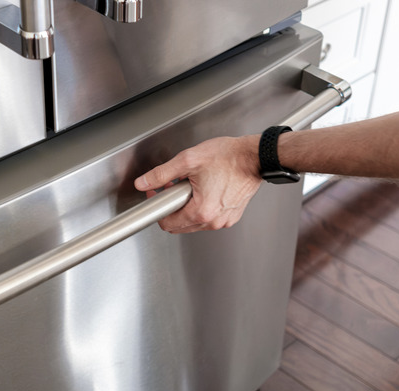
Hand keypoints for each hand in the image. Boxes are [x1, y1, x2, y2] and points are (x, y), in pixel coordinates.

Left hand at [134, 135, 262, 232]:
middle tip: (174, 186)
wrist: (255, 157)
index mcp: (201, 211)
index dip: (158, 207)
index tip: (158, 193)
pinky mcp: (232, 216)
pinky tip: (206, 189)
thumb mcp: (188, 160)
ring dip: (188, 207)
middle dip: (173, 207)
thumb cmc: (228, 157)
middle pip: (180, 225)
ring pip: (195, 223)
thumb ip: (161, 174)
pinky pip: (210, 218)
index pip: (167, 224)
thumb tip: (143, 182)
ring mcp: (224, 220)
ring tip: (193, 185)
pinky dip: (203, 207)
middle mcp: (213, 221)